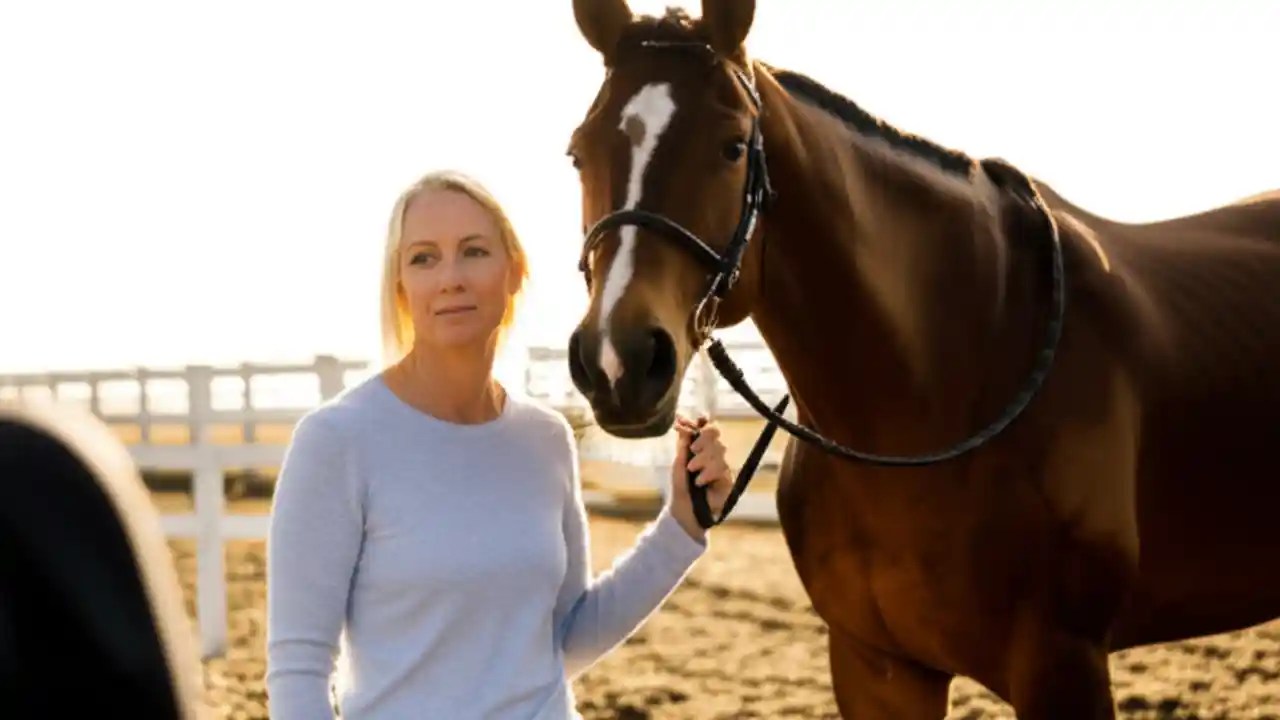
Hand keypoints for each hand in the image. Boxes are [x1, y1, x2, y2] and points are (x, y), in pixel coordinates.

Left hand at [668, 414, 732, 540]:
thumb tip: (681, 419)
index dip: (702, 422)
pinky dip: (709, 473)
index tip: (692, 421)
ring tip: (692, 471)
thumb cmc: (681, 487)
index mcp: (701, 448)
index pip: (707, 429)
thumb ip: (682, 443)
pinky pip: (722, 468)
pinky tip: (701, 482)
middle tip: (693, 449)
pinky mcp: (728, 479)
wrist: (685, 510)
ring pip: (718, 451)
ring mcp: (722, 466)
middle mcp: (713, 454)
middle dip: (703, 439)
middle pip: (715, 434)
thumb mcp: (678, 463)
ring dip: (703, 460)